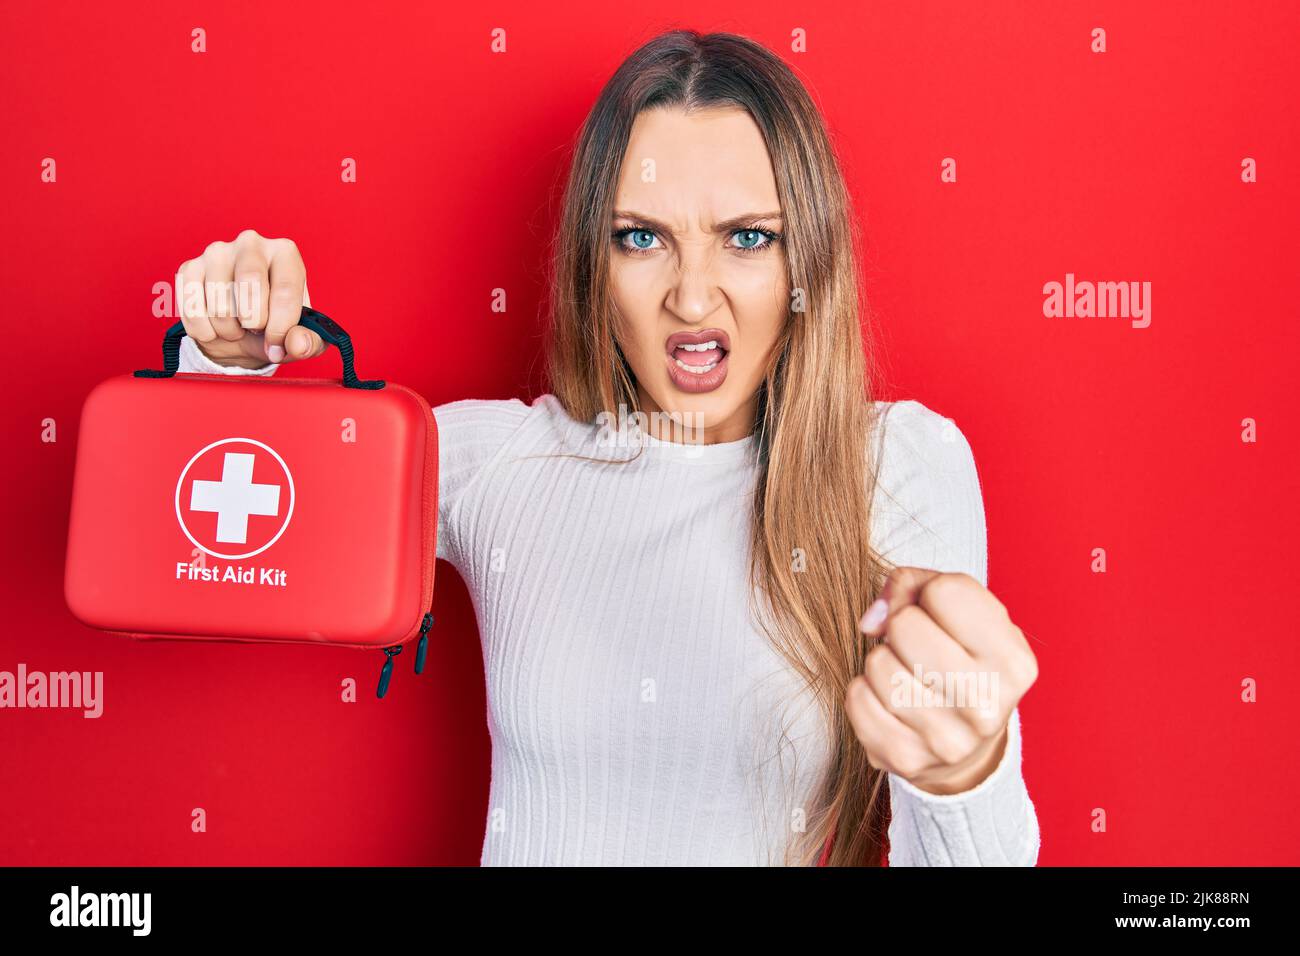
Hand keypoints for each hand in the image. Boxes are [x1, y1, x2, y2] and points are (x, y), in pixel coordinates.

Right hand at [175, 229, 327, 368]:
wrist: (240, 328)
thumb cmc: (275, 325)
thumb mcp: (299, 337)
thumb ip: (308, 342)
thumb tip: (298, 345)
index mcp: (285, 254)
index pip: (285, 290)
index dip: (280, 327)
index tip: (276, 345)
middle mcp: (251, 243)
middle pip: (250, 284)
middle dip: (253, 321)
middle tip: (256, 330)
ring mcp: (217, 252)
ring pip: (219, 302)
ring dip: (228, 330)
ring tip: (237, 328)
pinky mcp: (189, 267)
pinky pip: (191, 307)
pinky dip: (204, 330)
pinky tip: (215, 328)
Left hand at [847, 567, 1037, 794]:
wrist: (967, 748)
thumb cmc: (961, 661)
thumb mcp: (964, 615)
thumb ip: (916, 586)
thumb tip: (871, 621)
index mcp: (1012, 661)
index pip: (945, 591)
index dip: (932, 594)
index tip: (942, 617)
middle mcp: (986, 704)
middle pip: (904, 625)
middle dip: (902, 626)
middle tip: (918, 647)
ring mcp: (946, 738)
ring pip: (878, 663)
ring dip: (883, 660)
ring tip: (907, 674)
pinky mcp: (904, 758)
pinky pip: (857, 698)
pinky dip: (864, 690)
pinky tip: (889, 699)